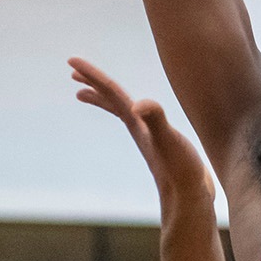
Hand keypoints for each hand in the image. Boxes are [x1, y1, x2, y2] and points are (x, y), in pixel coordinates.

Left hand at [70, 57, 213, 202]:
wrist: (189, 200)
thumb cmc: (180, 171)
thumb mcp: (169, 141)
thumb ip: (155, 120)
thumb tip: (138, 105)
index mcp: (137, 122)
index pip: (111, 93)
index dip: (93, 74)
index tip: (71, 60)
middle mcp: (138, 127)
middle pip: (110, 100)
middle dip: (92, 83)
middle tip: (72, 70)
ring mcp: (148, 136)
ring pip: (120, 110)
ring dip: (103, 98)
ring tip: (83, 92)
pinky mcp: (159, 144)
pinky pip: (137, 119)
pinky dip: (128, 111)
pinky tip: (134, 114)